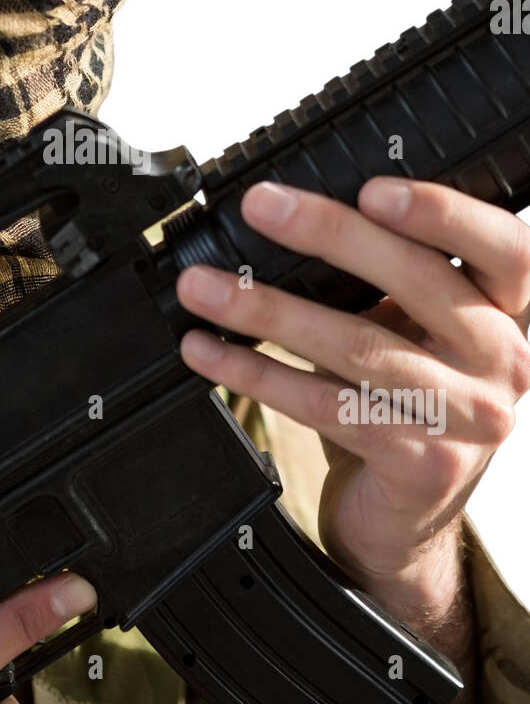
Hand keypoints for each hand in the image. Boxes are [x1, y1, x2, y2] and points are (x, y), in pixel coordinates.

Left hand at [176, 176, 529, 619]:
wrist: (406, 513)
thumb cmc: (404, 402)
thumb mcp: (415, 330)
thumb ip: (387, 278)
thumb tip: (289, 215)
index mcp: (504, 311)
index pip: (505, 250)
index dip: (444, 213)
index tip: (372, 189)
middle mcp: (503, 360)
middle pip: (420, 282)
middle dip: (330, 234)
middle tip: (260, 208)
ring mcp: (465, 416)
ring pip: (359, 347)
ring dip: (269, 310)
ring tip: (205, 287)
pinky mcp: (419, 463)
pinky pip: (326, 407)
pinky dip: (258, 375)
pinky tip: (211, 353)